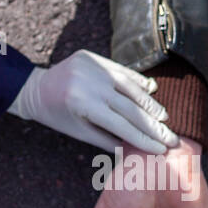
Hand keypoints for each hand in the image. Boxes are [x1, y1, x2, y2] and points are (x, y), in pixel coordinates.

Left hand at [8, 50, 177, 152]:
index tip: (162, 149)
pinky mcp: (91, 57)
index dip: (144, 138)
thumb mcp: (79, 132)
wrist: (34, 88)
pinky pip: (120, 70)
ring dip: (150, 103)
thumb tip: (138, 151)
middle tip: (172, 138)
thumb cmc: (57, 116)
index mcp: (82, 104)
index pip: (122, 125)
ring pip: (129, 86)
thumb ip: (108, 140)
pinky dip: (137, 81)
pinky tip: (152, 92)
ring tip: (164, 118)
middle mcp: (89, 83)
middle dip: (153, 125)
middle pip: (130, 107)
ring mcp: (91, 67)